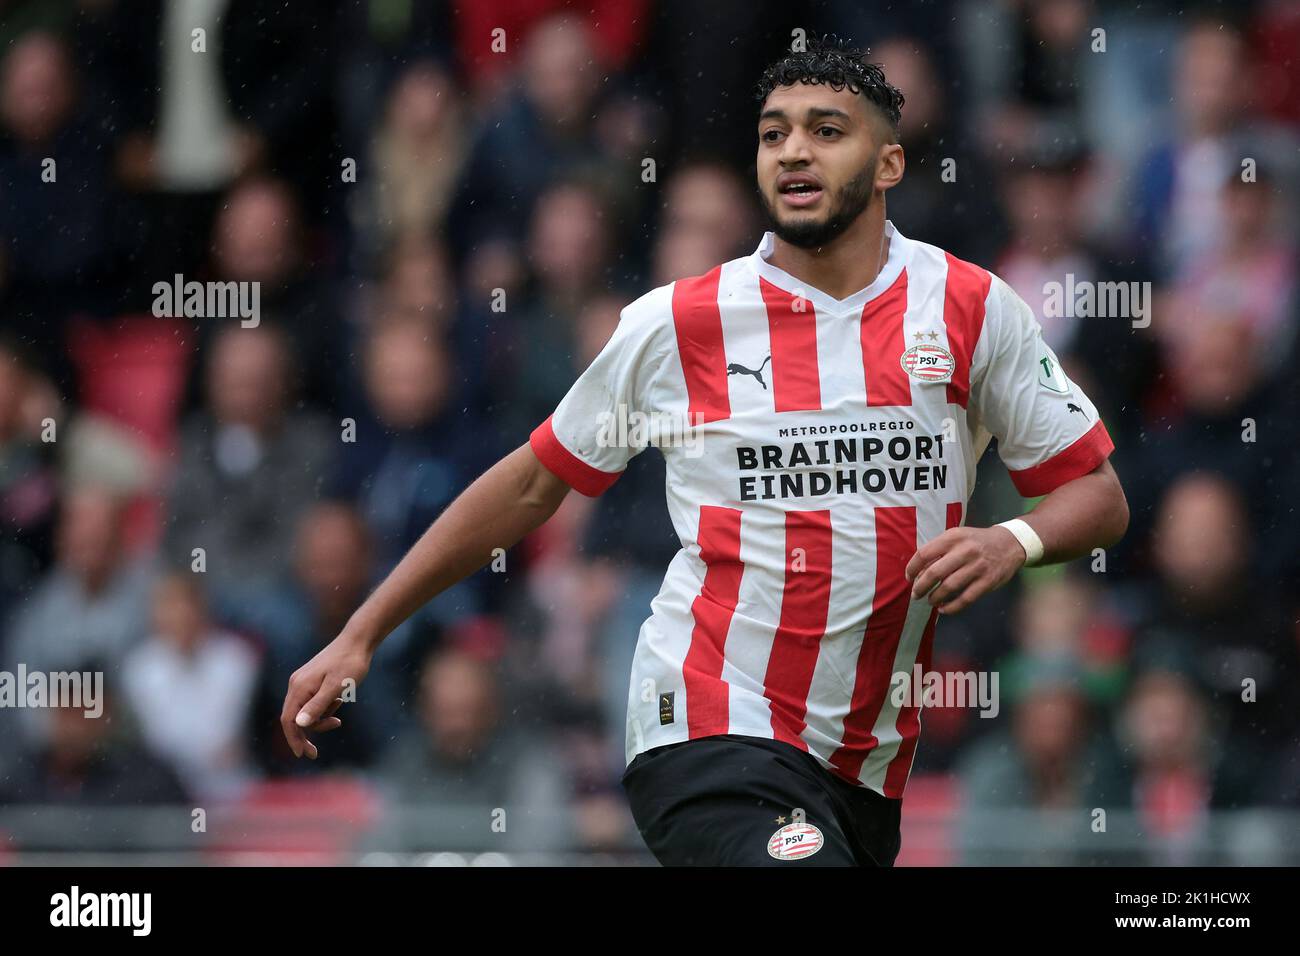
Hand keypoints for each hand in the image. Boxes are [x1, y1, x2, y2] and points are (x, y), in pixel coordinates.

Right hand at [280, 632, 372, 758]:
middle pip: (294, 718)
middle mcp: (297, 684)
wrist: (358, 641)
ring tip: (340, 704)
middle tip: (316, 752)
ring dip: (321, 717)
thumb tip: (299, 725)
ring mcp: (304, 681)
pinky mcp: (313, 680)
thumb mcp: (336, 687)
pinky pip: (314, 702)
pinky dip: (325, 707)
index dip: (294, 739)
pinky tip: (340, 699)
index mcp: (299, 687)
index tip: (303, 755)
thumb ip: (318, 706)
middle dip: (307, 733)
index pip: (289, 720)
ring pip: (306, 711)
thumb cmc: (350, 663)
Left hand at [904, 525, 1027, 614]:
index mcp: (953, 537)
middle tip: (916, 594)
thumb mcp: (957, 537)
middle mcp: (965, 551)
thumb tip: (918, 573)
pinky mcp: (988, 581)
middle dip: (921, 586)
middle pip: (935, 572)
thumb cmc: (976, 541)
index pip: (924, 554)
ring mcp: (977, 567)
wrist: (1010, 543)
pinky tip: (943, 609)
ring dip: (935, 597)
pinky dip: (951, 607)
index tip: (909, 578)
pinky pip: (965, 598)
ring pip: (949, 587)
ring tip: (930, 601)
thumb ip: (938, 551)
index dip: (912, 568)